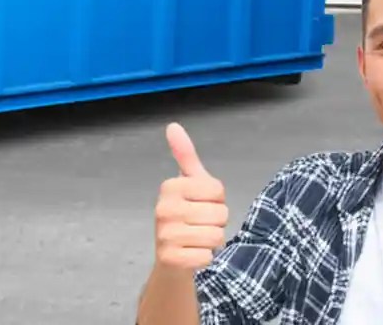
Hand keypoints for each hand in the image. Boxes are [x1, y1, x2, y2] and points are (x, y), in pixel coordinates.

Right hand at [153, 122, 228, 271]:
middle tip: (199, 224)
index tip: (201, 204)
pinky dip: (205, 257)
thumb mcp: (188, 183)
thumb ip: (185, 155)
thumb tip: (173, 125)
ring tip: (197, 239)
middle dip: (216, 222)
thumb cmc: (184, 216)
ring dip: (212, 241)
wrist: (170, 258)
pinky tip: (192, 254)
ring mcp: (165, 234)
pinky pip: (207, 256)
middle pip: (219, 213)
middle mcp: (163, 208)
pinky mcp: (170, 258)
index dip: (217, 199)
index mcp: (169, 187)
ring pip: (216, 235)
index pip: (217, 190)